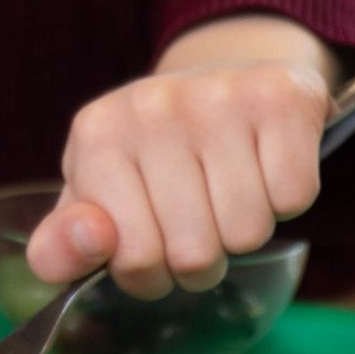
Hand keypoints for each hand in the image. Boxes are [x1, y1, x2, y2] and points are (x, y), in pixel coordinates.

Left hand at [28, 16, 335, 297]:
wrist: (222, 81)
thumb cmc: (150, 160)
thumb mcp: (92, 201)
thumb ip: (60, 248)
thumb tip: (92, 241)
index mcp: (96, 135)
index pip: (134, 259)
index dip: (151, 273)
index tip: (152, 243)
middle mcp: (151, 105)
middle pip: (195, 254)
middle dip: (201, 259)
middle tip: (197, 219)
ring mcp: (217, 94)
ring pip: (249, 232)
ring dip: (244, 230)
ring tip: (228, 190)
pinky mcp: (281, 94)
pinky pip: (294, 197)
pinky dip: (286, 199)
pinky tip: (263, 164)